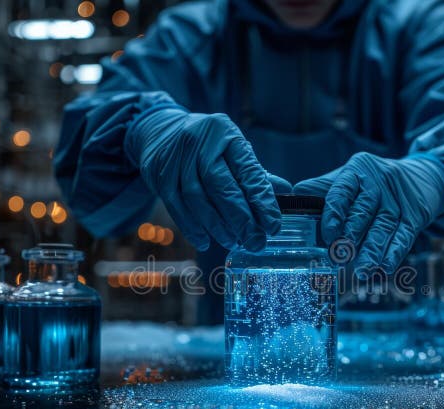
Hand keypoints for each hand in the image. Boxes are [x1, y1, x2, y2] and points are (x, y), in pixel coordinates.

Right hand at [126, 108, 291, 250]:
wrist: (160, 130)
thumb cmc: (207, 145)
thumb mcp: (233, 149)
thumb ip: (255, 173)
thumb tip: (286, 192)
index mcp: (226, 134)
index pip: (248, 171)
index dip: (262, 201)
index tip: (274, 226)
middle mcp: (200, 143)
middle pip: (222, 187)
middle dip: (241, 220)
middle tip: (255, 242)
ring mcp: (176, 158)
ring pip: (198, 199)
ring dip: (217, 226)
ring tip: (233, 242)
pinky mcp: (158, 174)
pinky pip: (176, 207)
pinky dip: (192, 228)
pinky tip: (205, 241)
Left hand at [293, 152, 443, 273]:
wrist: (420, 178)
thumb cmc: (373, 183)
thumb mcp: (350, 178)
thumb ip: (323, 189)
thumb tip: (294, 195)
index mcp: (356, 172)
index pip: (342, 191)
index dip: (334, 213)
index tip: (327, 235)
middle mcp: (378, 184)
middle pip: (363, 211)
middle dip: (351, 236)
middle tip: (340, 256)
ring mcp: (397, 201)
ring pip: (383, 227)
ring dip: (372, 251)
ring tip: (362, 270)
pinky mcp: (415, 216)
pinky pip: (404, 236)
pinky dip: (394, 253)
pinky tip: (385, 266)